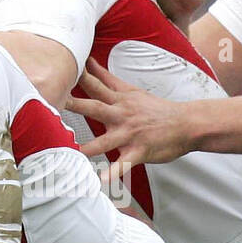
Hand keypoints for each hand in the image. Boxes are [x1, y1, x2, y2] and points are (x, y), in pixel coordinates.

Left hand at [65, 59, 193, 179]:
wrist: (186, 124)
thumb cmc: (156, 109)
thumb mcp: (131, 90)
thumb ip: (108, 79)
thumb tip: (90, 62)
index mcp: (119, 100)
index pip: (95, 86)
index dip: (77, 79)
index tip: (58, 73)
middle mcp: (122, 115)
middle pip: (96, 108)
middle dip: (76, 106)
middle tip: (55, 104)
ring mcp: (130, 134)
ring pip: (106, 141)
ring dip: (90, 147)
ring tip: (73, 153)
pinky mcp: (139, 151)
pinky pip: (124, 164)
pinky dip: (114, 172)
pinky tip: (102, 180)